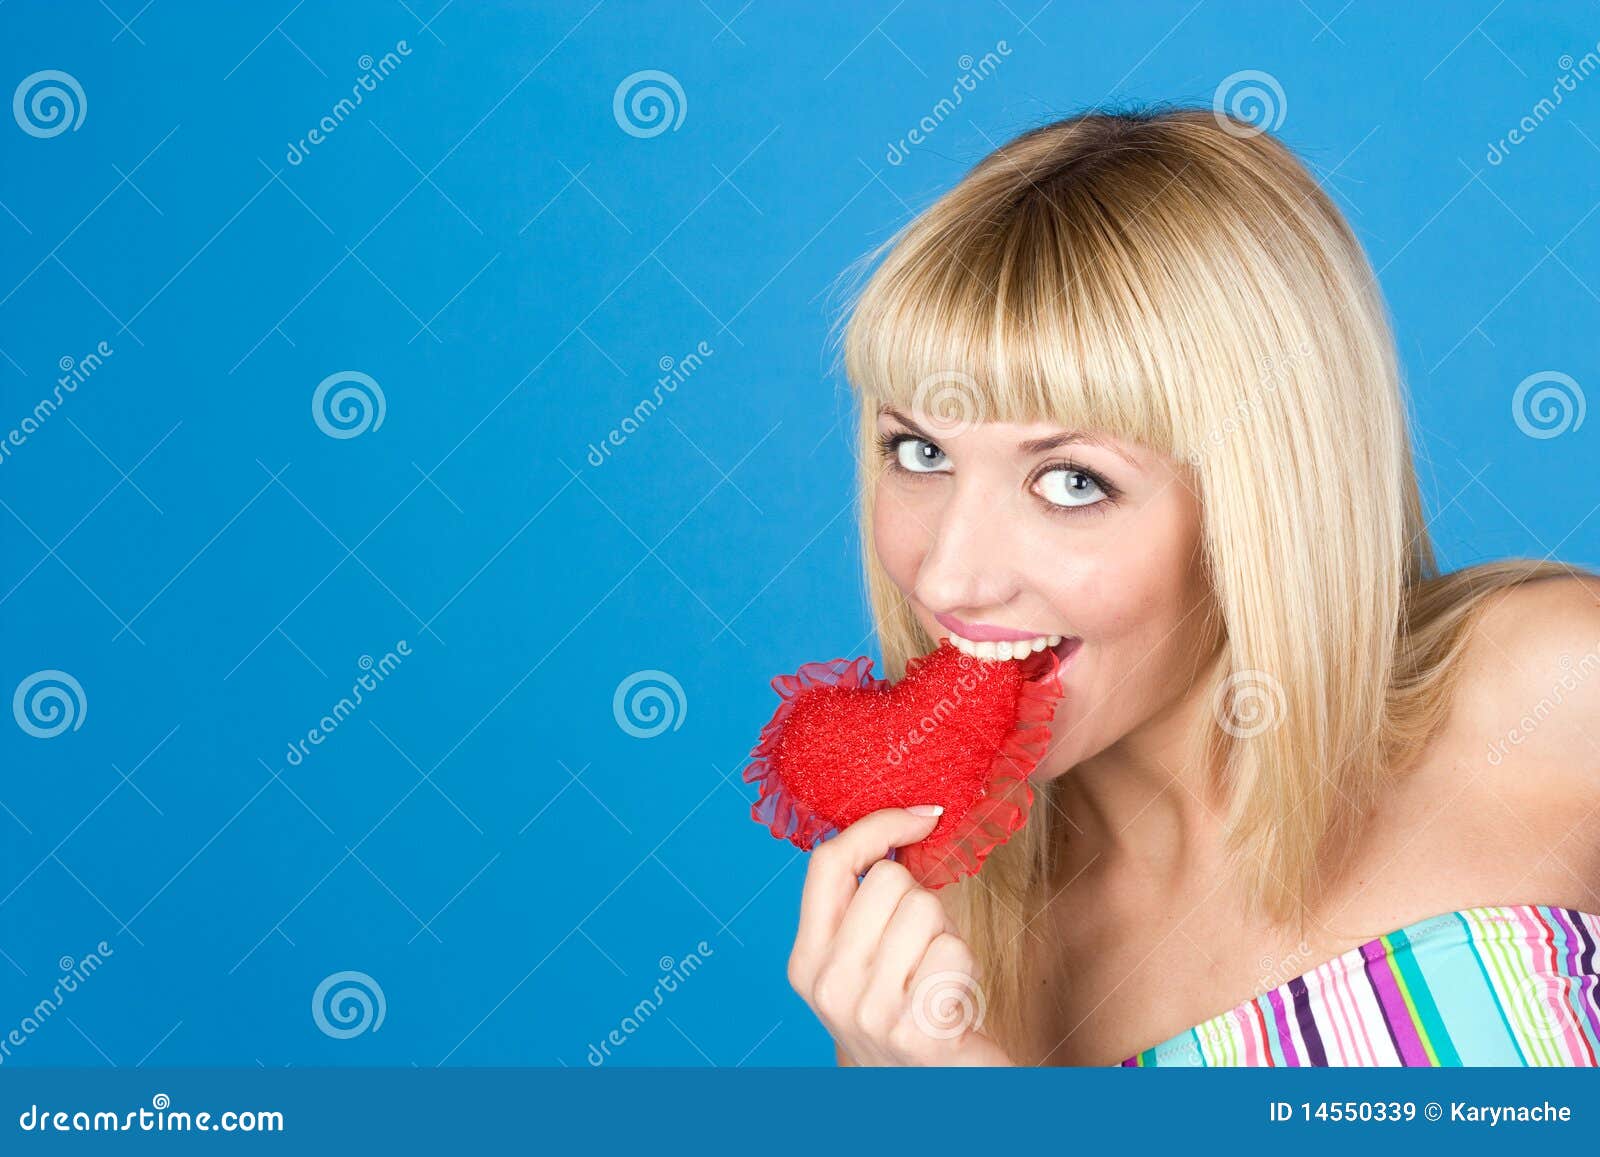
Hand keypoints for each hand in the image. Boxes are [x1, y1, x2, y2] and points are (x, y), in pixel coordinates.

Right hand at [786, 805, 1014, 1065]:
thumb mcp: (864, 959)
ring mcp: (867, 1011)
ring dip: (947, 937)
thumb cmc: (905, 1011)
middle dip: (922, 901)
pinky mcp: (913, 1033)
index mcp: (807, 959)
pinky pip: (953, 952)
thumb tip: (909, 819)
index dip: (878, 825)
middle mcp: (826, 985)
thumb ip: (866, 904)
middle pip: (887, 880)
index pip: (827, 862)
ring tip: (936, 977)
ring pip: (926, 910)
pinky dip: (966, 971)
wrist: (926, 1093)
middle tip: (923, 947)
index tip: (924, 816)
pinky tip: (952, 1004)